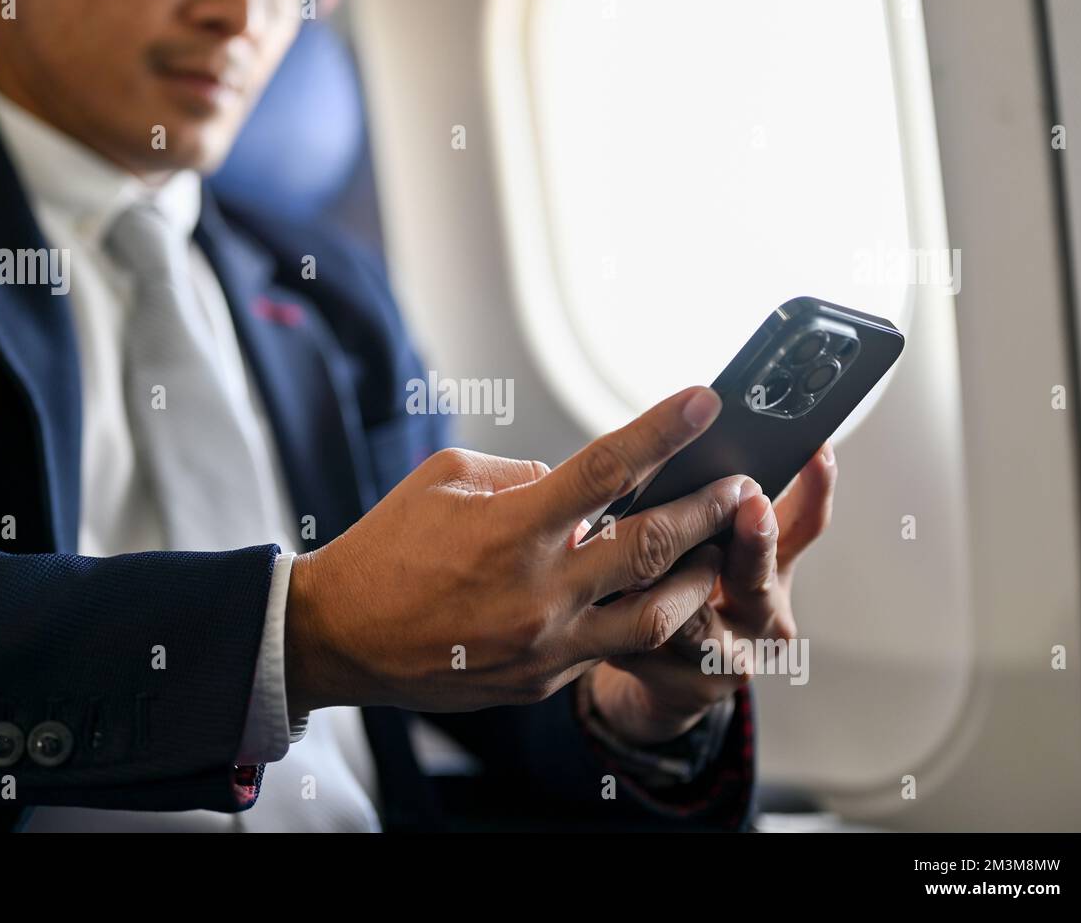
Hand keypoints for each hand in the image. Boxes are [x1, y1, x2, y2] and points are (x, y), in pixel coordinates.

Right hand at [284, 387, 754, 717]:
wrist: (338, 638)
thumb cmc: (386, 549)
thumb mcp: (445, 482)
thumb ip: (521, 478)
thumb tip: (575, 488)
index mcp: (514, 529)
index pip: (608, 468)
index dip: (664, 430)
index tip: (705, 400)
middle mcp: (539, 590)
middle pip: (652, 546)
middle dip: (707, 511)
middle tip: (742, 486)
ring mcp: (545, 644)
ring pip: (653, 616)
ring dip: (694, 580)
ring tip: (714, 554)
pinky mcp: (540, 680)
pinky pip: (605, 647)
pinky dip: (632, 618)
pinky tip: (645, 596)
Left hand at [586, 441, 837, 745]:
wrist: (659, 673)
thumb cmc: (677, 581)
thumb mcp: (701, 540)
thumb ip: (699, 504)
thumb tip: (677, 438)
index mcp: (772, 563)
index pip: (804, 522)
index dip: (816, 487)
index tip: (818, 450)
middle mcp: (764, 610)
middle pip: (760, 572)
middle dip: (753, 537)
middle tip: (750, 503)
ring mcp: (734, 655)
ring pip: (699, 618)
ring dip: (664, 588)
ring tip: (636, 566)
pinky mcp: (693, 687)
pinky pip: (651, 649)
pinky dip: (622, 624)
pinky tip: (598, 608)